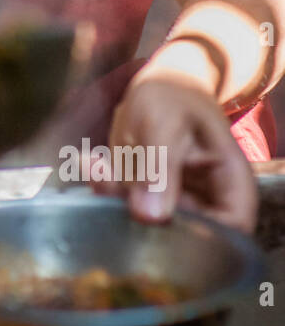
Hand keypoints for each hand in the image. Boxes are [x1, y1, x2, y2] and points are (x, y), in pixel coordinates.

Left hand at [101, 77, 258, 232]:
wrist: (157, 87)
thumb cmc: (174, 98)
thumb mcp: (166, 122)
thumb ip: (160, 167)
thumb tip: (151, 216)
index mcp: (232, 187)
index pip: (229, 233)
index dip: (198, 237)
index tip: (158, 221)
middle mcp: (209, 204)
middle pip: (186, 237)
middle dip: (143, 218)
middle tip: (113, 186)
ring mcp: (178, 206)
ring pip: (149, 225)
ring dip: (118, 201)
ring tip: (100, 169)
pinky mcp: (148, 202)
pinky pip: (127, 208)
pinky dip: (106, 191)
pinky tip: (93, 165)